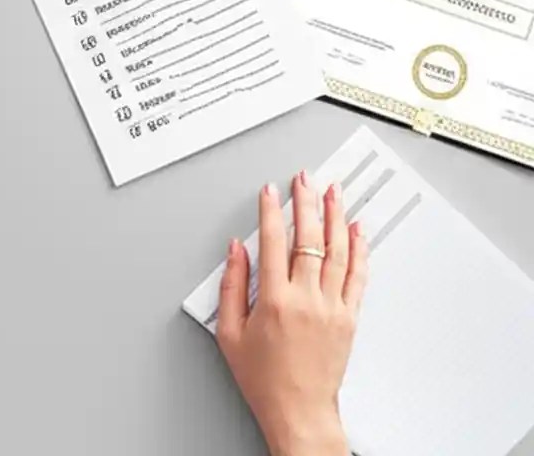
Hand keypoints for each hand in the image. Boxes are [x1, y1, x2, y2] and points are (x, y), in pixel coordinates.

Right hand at [216, 172, 368, 455]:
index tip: (271, 192)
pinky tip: (357, 231)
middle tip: (305, 179)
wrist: (298, 409)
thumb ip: (232, 286)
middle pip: (308, 239)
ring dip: (335, 216)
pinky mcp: (349, 318)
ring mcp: (332, 307)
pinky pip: (358, 276)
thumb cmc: (263, 377)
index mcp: (274, 301)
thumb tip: (236, 251)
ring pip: (337, 251)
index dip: (271, 211)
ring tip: (334, 192)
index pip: (272, 242)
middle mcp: (307, 299)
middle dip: (307, 203)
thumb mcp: (230, 332)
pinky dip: (359, 249)